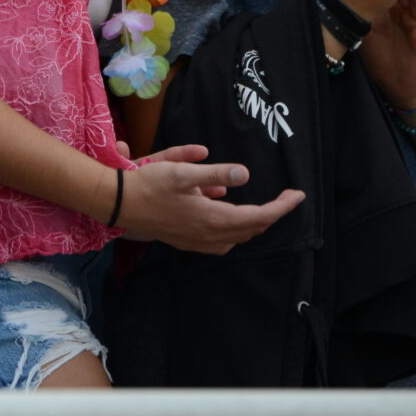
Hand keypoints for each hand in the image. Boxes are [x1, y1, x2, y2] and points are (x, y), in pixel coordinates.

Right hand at [114, 145, 303, 253]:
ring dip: (254, 223)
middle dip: (272, 214)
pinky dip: (234, 230)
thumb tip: (245, 174)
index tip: (298, 195)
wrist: (118, 204)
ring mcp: (199, 242)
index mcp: (213, 218)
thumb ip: (215, 173)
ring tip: (262, 207)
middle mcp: (210, 235)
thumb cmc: (148, 185)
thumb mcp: (181, 172)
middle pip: (253, 229)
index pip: (260, 216)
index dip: (282, 207)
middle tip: (285, 198)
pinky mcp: (188, 242)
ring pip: (239, 237)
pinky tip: (226, 216)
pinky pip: (222, 241)